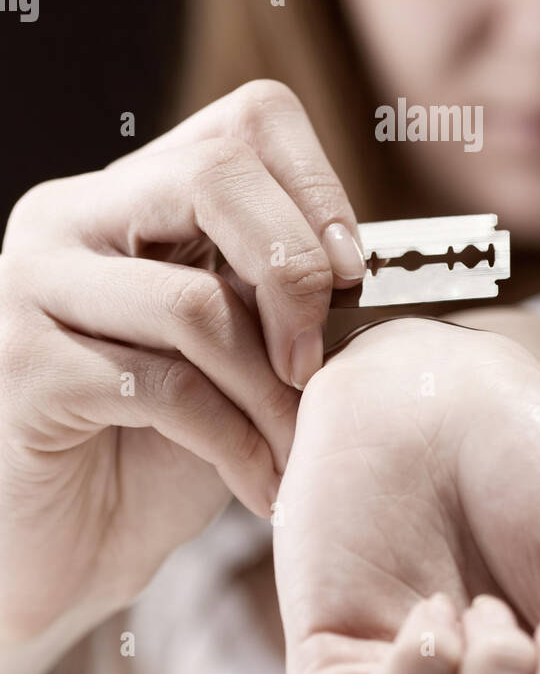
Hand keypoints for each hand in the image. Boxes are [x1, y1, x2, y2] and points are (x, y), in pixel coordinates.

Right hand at [0, 79, 364, 640]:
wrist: (63, 552)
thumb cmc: (157, 449)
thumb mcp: (231, 348)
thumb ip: (273, 288)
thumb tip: (371, 263)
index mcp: (129, 191)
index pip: (246, 121)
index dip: (319, 187)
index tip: (353, 277)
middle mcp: (70, 216)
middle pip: (214, 174)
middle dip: (294, 270)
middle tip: (317, 363)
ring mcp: (32, 284)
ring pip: (195, 300)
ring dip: (271, 390)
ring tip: (296, 450)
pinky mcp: (21, 368)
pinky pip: (161, 387)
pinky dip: (234, 442)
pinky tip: (260, 486)